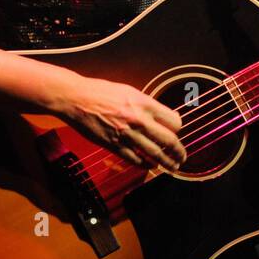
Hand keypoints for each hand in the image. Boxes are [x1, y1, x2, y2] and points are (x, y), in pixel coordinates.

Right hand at [56, 75, 186, 168]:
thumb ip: (146, 105)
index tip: (177, 132)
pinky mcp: (113, 145)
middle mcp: (139, 120)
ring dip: (166, 163)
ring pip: (155, 154)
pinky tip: (150, 165)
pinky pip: (135, 159)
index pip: (174, 121)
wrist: (76, 98)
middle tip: (182, 157)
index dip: (178, 129)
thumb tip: (160, 116)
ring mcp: (127, 134)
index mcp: (145, 104)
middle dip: (179, 151)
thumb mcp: (129, 91)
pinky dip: (145, 164)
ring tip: (172, 167)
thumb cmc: (101, 92)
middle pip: (169, 141)